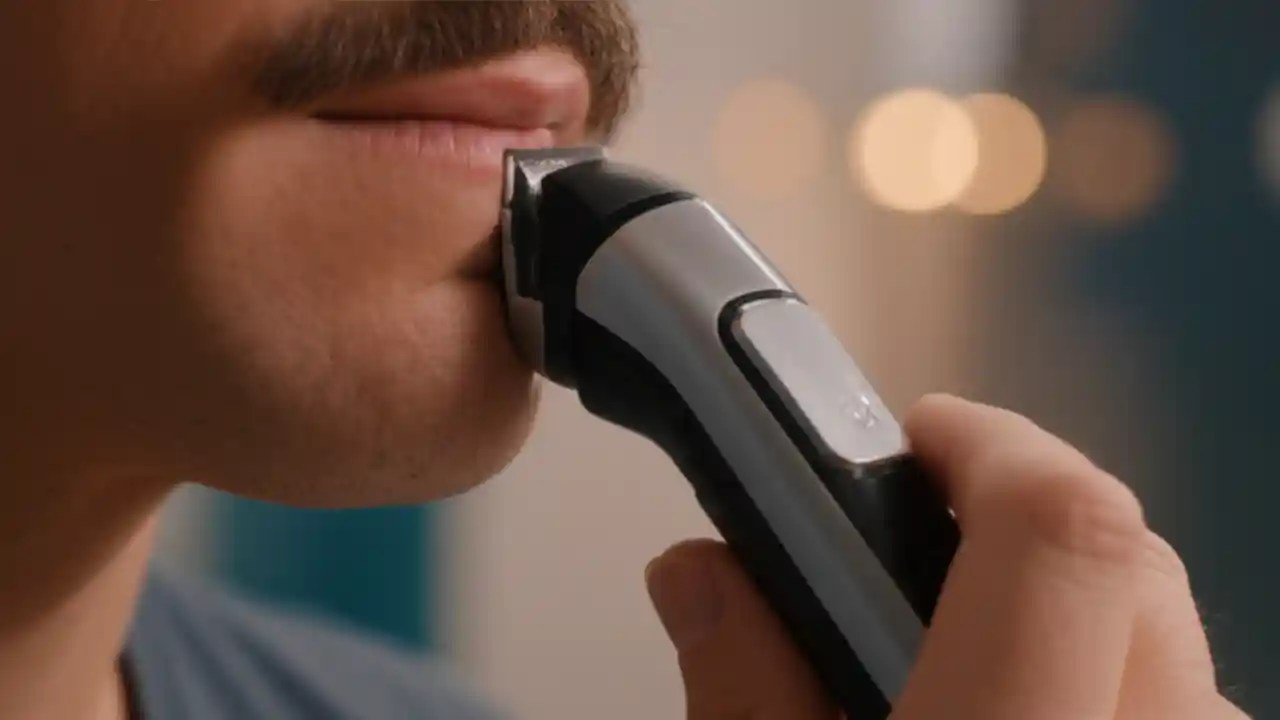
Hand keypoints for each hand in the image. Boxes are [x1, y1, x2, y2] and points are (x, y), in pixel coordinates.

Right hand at [645, 395, 1249, 718]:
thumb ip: (743, 697)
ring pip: (1167, 632)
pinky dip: (1113, 685)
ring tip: (969, 677)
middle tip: (919, 556)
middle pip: (1122, 555)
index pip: (1054, 524)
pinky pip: (1184, 701)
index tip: (916, 430)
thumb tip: (708, 579)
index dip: (981, 442)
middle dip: (1016, 518)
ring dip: (1071, 615)